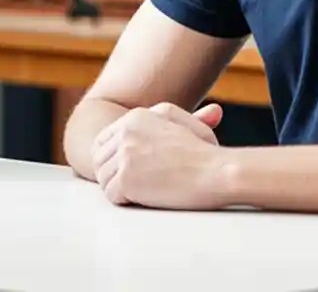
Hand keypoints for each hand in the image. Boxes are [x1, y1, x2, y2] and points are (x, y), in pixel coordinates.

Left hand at [91, 102, 231, 209]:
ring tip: (144, 191)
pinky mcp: (127, 178)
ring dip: (119, 189)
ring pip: (102, 178)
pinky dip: (126, 201)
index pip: (102, 141)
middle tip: (133, 185)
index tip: (125, 171)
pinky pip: (111, 195)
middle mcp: (125, 132)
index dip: (110, 159)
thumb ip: (163, 118)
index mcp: (135, 117)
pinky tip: (146, 198)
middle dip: (112, 175)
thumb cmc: (206, 154)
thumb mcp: (183, 123)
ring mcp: (125, 155)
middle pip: (99, 160)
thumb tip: (158, 117)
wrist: (218, 172)